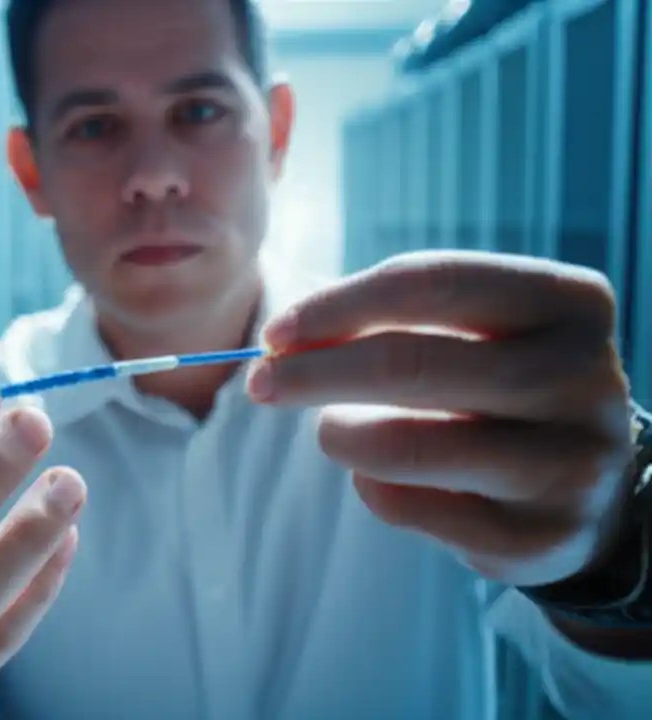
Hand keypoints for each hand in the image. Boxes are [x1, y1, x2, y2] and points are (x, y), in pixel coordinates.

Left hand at [246, 251, 635, 586]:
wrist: (586, 486)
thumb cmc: (494, 387)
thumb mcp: (465, 331)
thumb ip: (384, 321)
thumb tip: (282, 341)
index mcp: (567, 302)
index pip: (429, 282)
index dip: (337, 305)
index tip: (274, 332)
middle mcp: (583, 378)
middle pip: (408, 364)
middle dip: (313, 373)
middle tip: (261, 383)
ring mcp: (572, 464)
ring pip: (403, 444)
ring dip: (339, 435)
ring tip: (333, 431)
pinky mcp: (543, 538)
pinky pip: (409, 507)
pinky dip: (371, 488)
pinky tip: (382, 478)